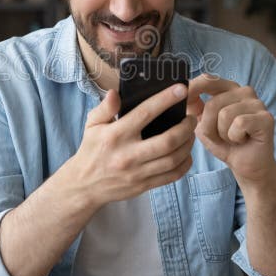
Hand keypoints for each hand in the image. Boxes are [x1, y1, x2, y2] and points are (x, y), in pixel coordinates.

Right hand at [66, 84, 196, 208]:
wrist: (84, 185)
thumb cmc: (91, 150)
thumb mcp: (92, 125)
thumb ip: (105, 108)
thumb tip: (116, 93)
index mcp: (116, 135)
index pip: (145, 113)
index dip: (165, 100)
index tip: (180, 89)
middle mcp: (128, 154)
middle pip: (167, 141)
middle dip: (185, 127)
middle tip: (191, 118)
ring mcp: (137, 172)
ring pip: (173, 159)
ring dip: (188, 144)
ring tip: (191, 134)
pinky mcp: (143, 185)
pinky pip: (172, 176)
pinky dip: (184, 164)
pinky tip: (186, 154)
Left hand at [187, 74, 275, 183]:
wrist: (245, 165)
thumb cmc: (224, 143)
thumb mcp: (202, 123)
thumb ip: (194, 107)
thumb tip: (184, 92)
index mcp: (229, 89)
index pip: (208, 79)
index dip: (193, 89)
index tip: (182, 99)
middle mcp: (245, 91)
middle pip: (212, 104)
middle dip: (209, 126)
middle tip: (220, 136)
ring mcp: (257, 103)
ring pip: (224, 115)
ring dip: (222, 134)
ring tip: (232, 138)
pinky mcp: (266, 118)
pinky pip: (238, 124)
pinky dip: (234, 137)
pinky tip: (242, 140)